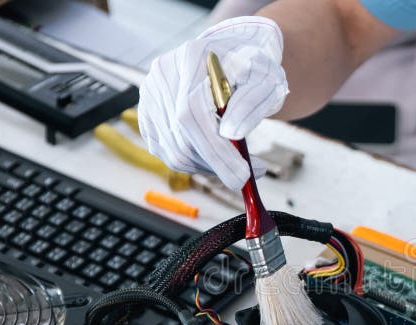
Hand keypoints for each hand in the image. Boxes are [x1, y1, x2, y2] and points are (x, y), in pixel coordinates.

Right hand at [137, 16, 288, 189]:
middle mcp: (163, 75)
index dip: (215, 149)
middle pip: (180, 136)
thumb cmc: (252, 69)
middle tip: (247, 175)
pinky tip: (218, 154)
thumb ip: (252, 104)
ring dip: (209, 167)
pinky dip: (197, 163)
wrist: (233, 58)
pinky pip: (169, 153)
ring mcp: (151, 96)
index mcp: (190, 57)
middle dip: (217, 164)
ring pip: (175, 152)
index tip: (242, 175)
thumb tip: (233, 133)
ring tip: (237, 161)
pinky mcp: (149, 117)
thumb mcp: (266, 80)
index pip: (192, 112)